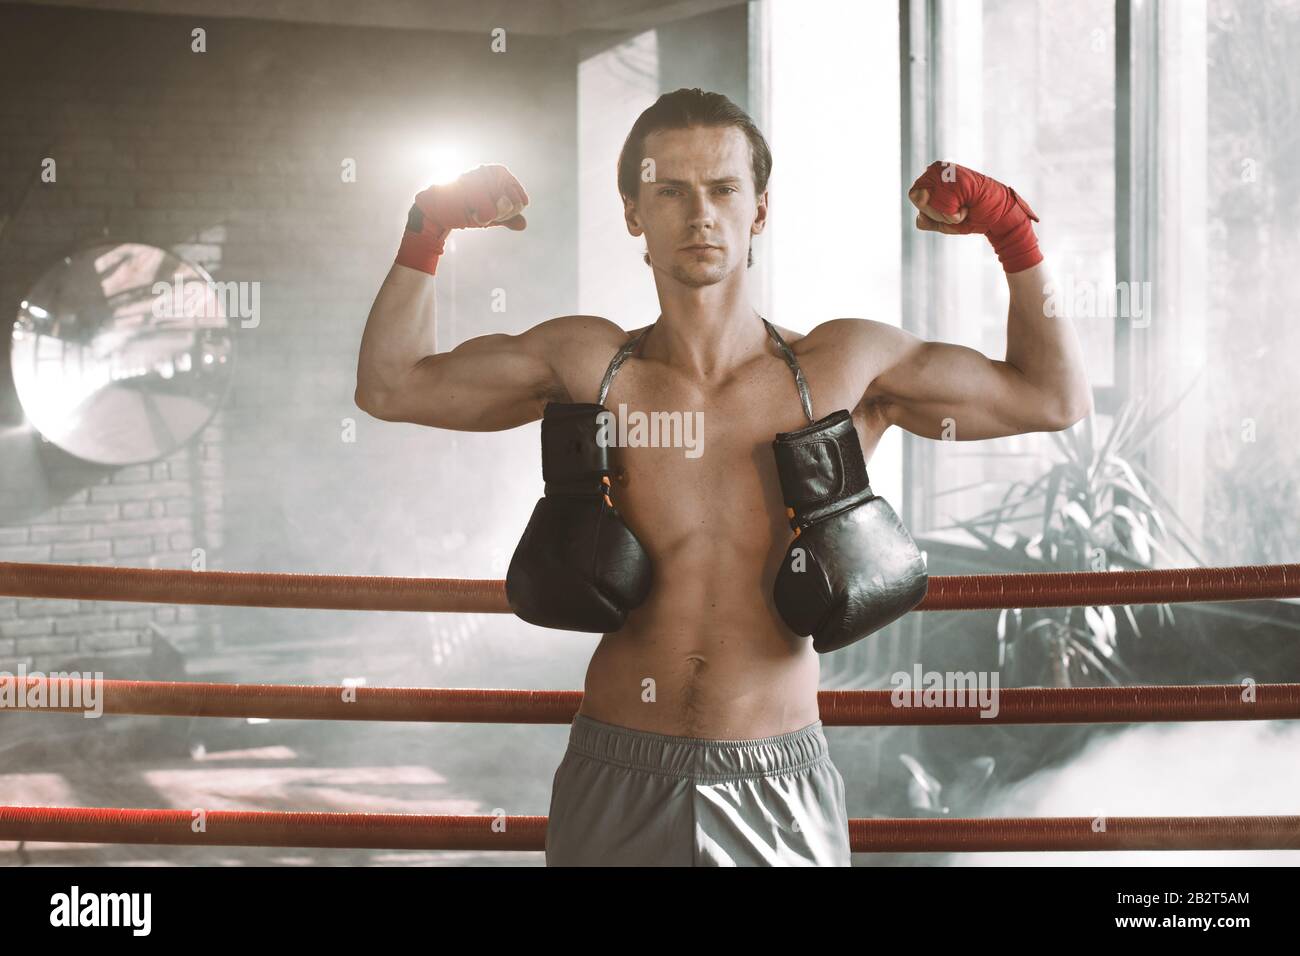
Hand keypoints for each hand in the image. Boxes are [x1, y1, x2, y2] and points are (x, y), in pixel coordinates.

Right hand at [414, 164, 529, 231]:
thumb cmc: (464, 208)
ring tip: (475, 210)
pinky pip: (491, 212)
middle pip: (514, 204)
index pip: (522, 201)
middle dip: (501, 215)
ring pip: (504, 207)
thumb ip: (508, 217)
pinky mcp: (472, 186)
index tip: (494, 210)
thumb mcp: (490, 214)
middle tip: (483, 211)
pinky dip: (482, 218)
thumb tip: (523, 224)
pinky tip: (470, 212)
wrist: (436, 210)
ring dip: (490, 217)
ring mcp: (482, 177)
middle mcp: (492, 171)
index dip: (510, 213)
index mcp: (500, 173)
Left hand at [907, 160, 1041, 272]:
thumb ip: (926, 220)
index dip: (929, 209)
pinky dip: (952, 214)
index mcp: (930, 179)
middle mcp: (936, 170)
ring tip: (963, 207)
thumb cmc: (971, 217)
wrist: (997, 216)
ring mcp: (946, 170)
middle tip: (958, 208)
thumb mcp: (943, 223)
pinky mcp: (956, 175)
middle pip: (917, 198)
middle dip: (936, 213)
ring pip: (928, 202)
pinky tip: (966, 206)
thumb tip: (919, 203)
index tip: (949, 210)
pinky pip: (941, 204)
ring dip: (945, 214)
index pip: (914, 195)